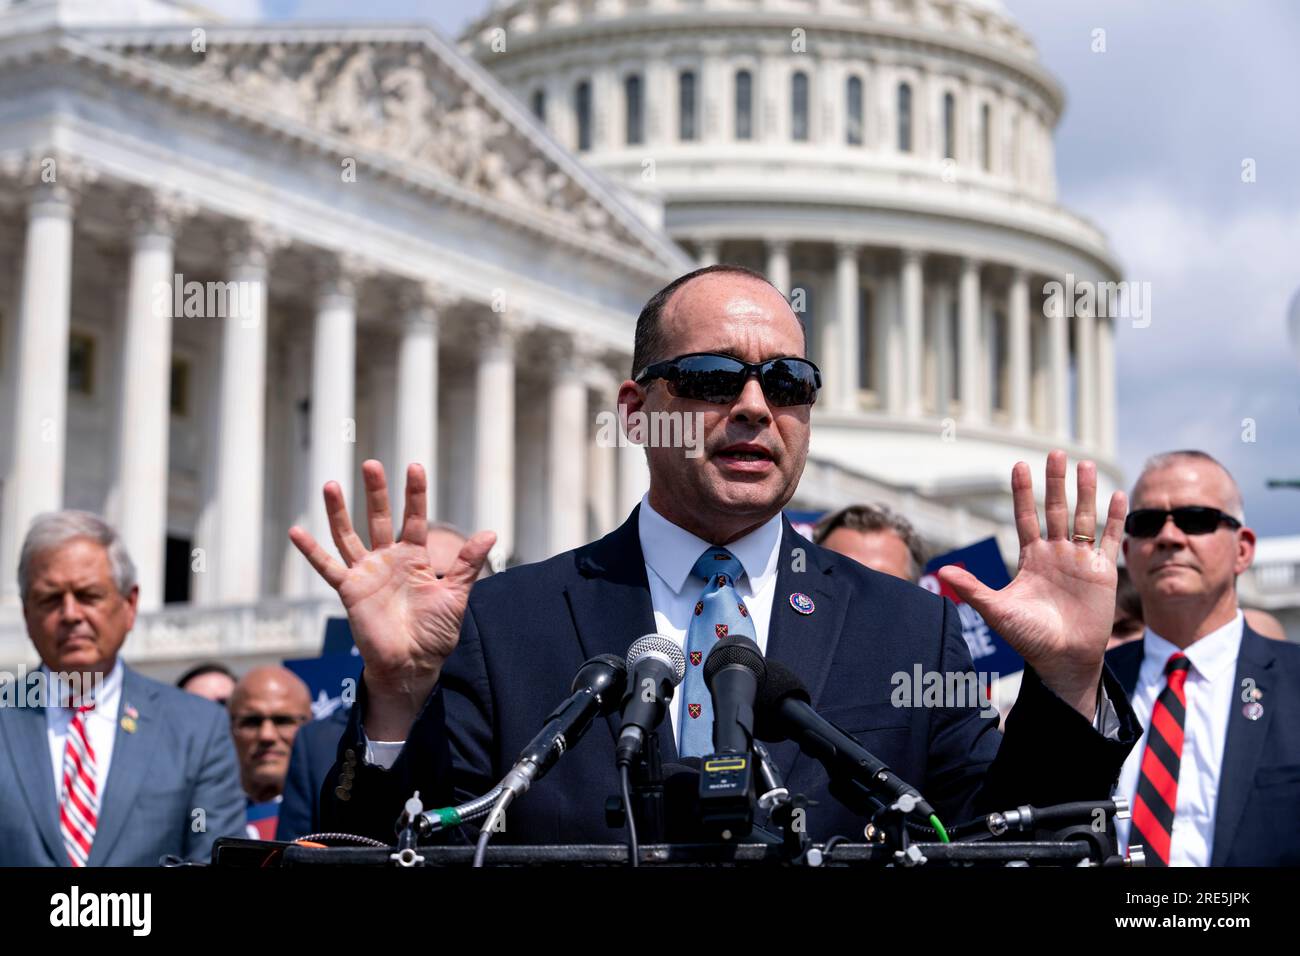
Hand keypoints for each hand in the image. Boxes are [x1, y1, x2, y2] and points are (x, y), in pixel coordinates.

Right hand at [289, 460, 494, 738]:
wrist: (413, 665)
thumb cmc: (435, 633)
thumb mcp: (456, 596)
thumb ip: (467, 564)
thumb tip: (490, 533)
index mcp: (416, 558)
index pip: (415, 518)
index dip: (415, 494)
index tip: (415, 466)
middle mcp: (389, 560)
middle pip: (380, 518)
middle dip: (376, 492)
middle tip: (371, 464)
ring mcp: (367, 573)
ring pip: (349, 535)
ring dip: (339, 511)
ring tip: (330, 484)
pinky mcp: (350, 591)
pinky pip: (327, 567)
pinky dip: (311, 551)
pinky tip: (295, 532)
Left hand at [937, 450, 1126, 718]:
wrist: (1062, 660)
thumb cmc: (1029, 638)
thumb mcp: (998, 611)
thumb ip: (974, 590)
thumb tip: (943, 572)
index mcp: (1031, 558)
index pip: (1026, 517)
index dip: (1023, 493)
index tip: (1020, 465)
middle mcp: (1056, 554)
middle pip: (1056, 510)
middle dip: (1055, 482)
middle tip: (1056, 452)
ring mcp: (1080, 561)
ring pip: (1083, 518)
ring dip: (1085, 492)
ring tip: (1085, 464)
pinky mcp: (1103, 573)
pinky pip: (1109, 539)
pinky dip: (1113, 519)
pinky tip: (1116, 496)